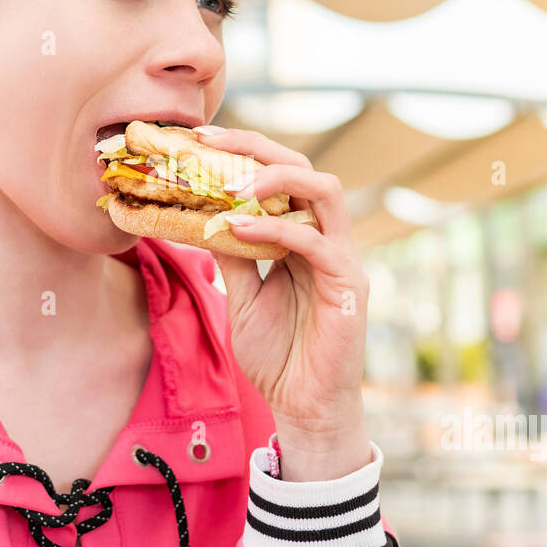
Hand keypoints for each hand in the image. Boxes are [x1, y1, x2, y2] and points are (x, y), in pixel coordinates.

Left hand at [194, 125, 371, 479]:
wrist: (303, 407)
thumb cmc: (278, 354)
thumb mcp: (241, 297)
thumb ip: (232, 257)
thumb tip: (202, 217)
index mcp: (301, 235)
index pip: (279, 176)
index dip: (243, 152)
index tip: (198, 140)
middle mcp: (325, 237)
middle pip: (303, 168)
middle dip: (256, 148)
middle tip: (210, 142)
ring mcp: (341, 258)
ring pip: (324, 190)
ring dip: (274, 178)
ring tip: (229, 184)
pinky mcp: (347, 285)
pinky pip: (315, 243)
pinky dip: (275, 230)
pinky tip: (238, 229)